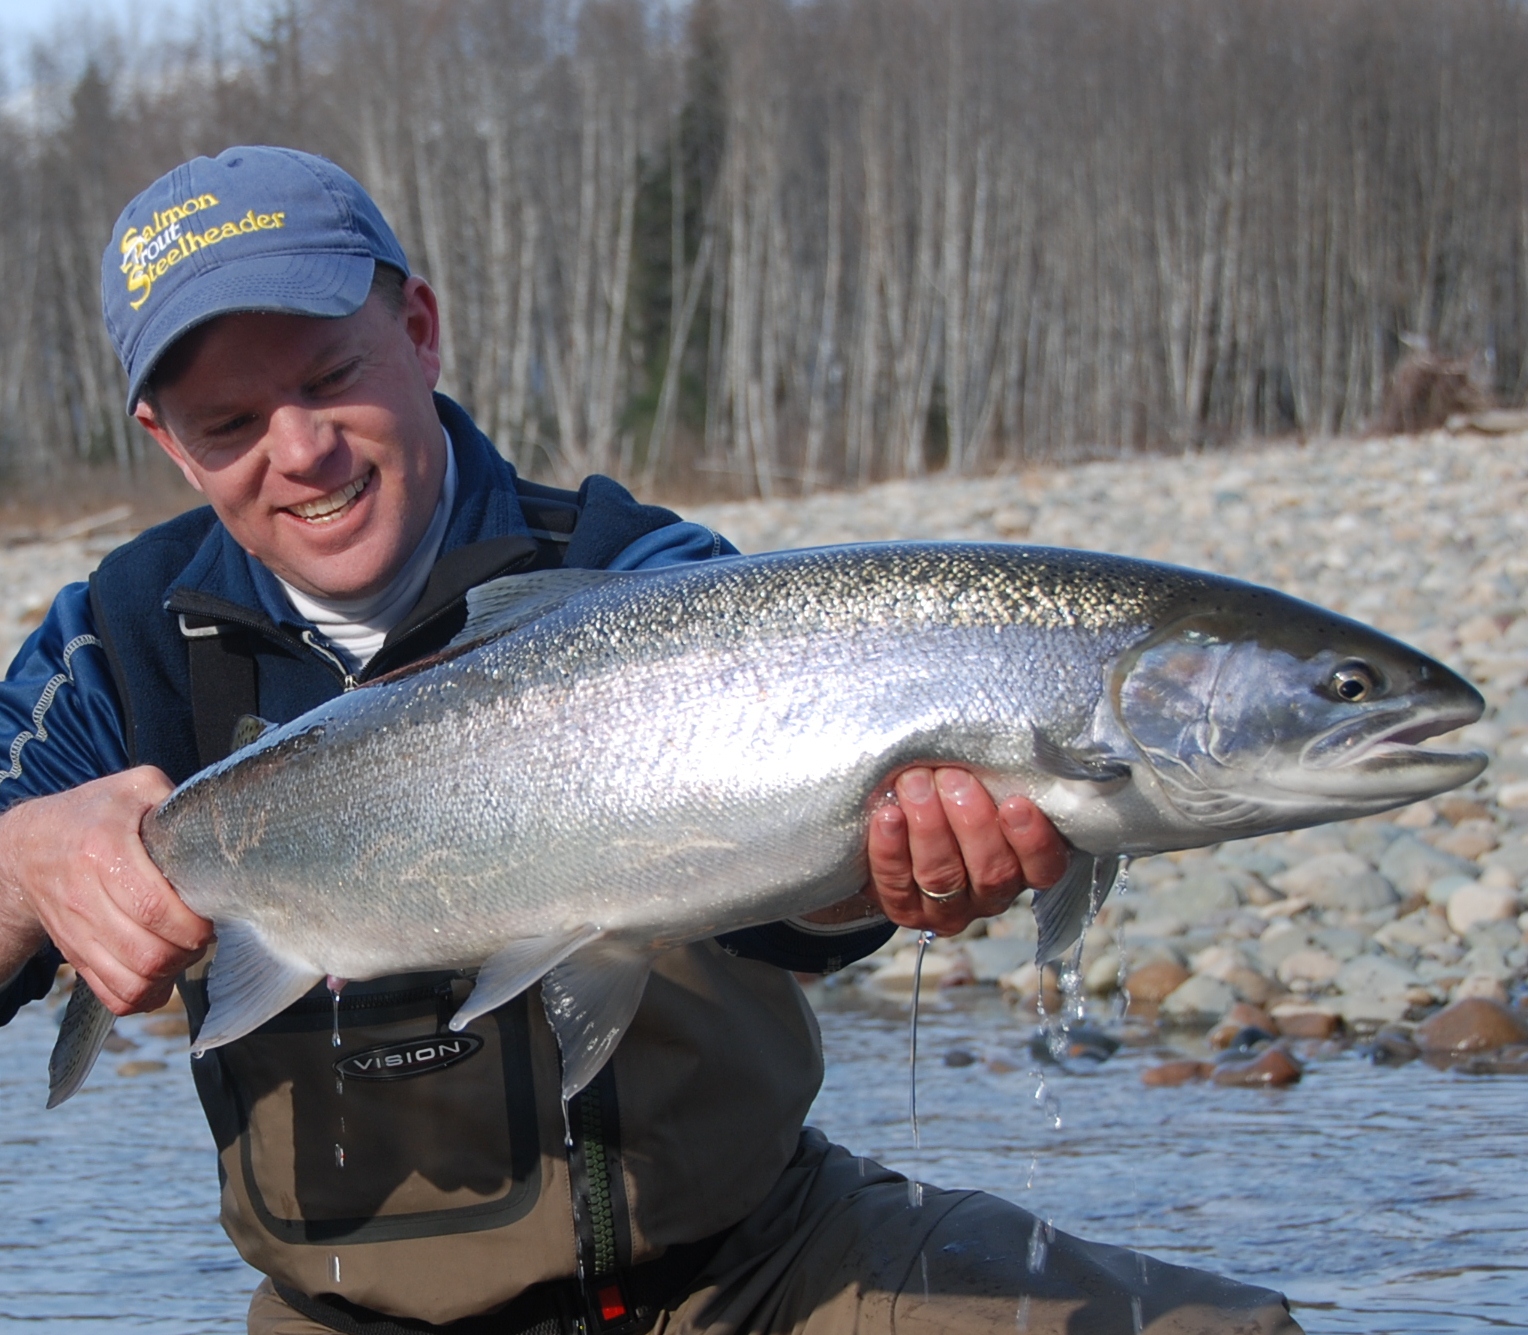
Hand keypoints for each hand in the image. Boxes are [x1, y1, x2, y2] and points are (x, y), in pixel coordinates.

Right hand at [0, 768, 213, 1013]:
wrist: (30, 846)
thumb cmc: (95, 813)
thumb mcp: (135, 787)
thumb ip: (175, 799)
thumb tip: (220, 820)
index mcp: (103, 850)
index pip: (153, 907)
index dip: (190, 924)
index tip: (210, 918)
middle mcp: (84, 896)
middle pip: (146, 952)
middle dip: (188, 951)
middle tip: (204, 934)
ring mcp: (76, 931)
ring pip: (131, 980)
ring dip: (169, 975)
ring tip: (185, 951)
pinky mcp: (75, 955)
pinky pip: (113, 995)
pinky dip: (145, 996)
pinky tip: (163, 976)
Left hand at [862, 767, 1068, 934]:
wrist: (891, 832)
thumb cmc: (947, 793)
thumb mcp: (977, 781)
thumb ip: (990, 770)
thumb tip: (988, 732)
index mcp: (1022, 863)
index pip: (1044, 866)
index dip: (1033, 840)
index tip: (1014, 803)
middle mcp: (991, 892)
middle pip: (992, 871)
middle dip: (971, 822)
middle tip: (951, 778)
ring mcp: (947, 908)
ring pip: (943, 877)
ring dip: (929, 827)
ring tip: (914, 784)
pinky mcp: (904, 909)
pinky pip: (897, 885)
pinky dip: (891, 849)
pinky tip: (888, 816)